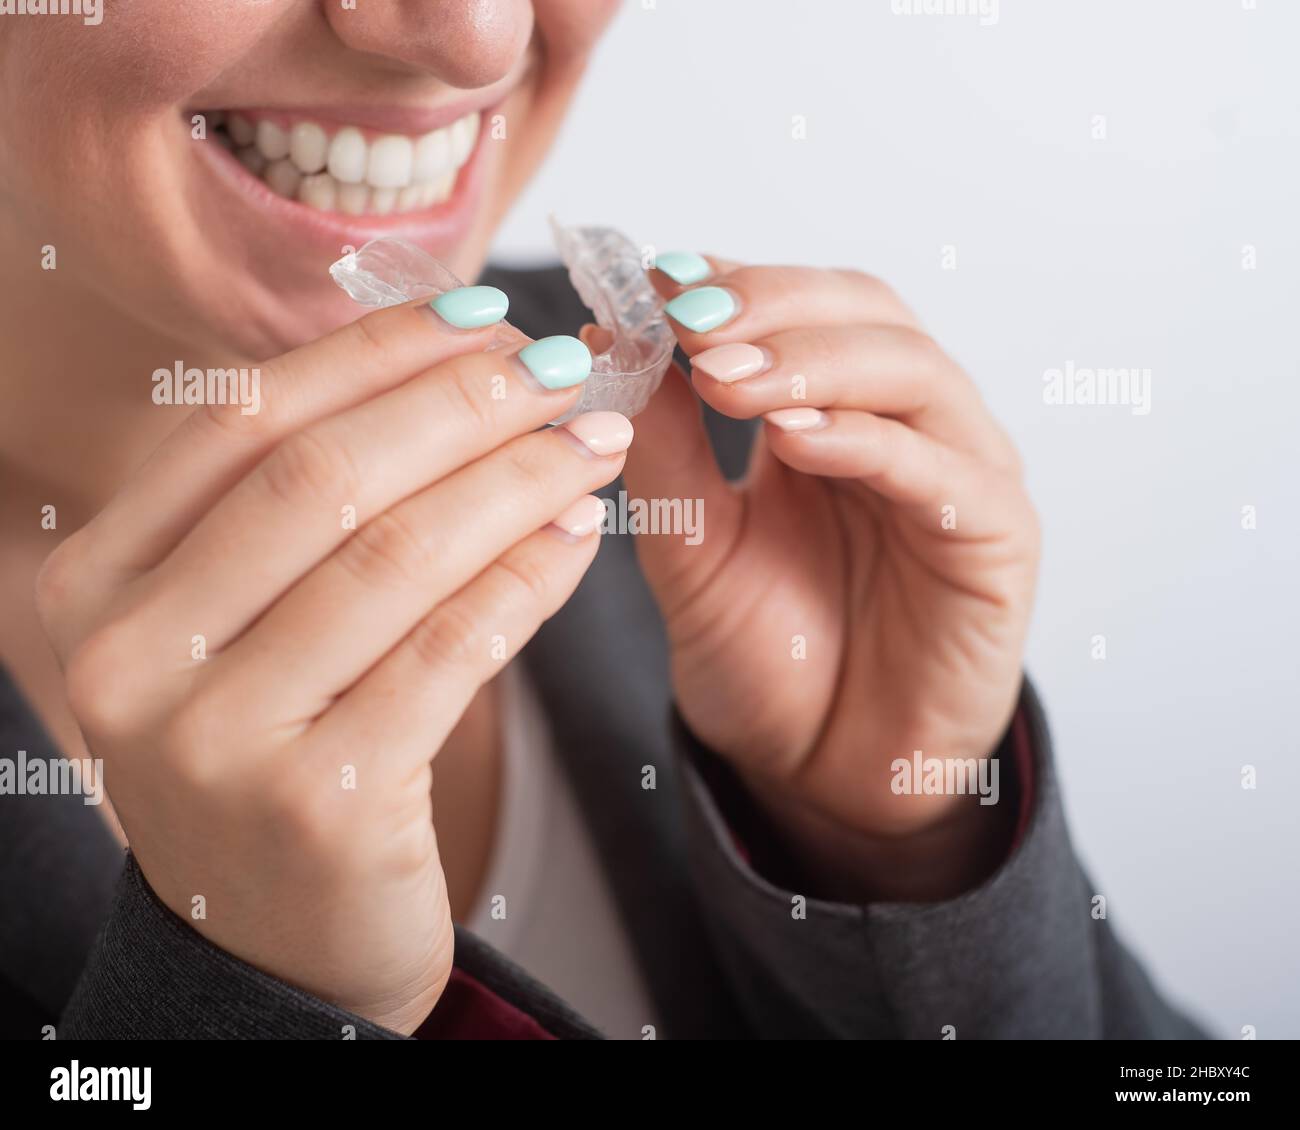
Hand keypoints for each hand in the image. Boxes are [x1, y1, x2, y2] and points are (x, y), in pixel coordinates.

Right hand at [36, 301, 625, 1032]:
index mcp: (103, 580)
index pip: (247, 419)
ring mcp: (221, 739)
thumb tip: (449, 358)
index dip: (379, 353)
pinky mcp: (323, 804)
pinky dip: (528, 577)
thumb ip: (304, 507)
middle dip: (465, 404)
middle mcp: (137, 655)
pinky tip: (581, 535)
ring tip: (593, 440)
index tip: (484, 317)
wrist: (275, 941)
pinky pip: (453, 651)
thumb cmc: (274, 753)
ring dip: (518, 480)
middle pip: (325, 477)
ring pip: (398, 556)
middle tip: (565, 369)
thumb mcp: (246, 626)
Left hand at [625, 258, 1039, 899]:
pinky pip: (946, 472)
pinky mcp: (1002, 540)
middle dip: (773, 306)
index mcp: (835, 414)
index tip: (655, 280)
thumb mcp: (691, 543)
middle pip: (867, 314)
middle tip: (689, 319)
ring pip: (913, 373)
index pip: (803, 307)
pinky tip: (797, 438)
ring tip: (725, 376)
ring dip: (814, 362)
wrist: (820, 773)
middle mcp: (909, 427)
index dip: (736, 283)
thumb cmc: (768, 658)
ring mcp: (962, 477)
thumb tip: (613, 335)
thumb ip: (665, 445)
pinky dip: (871, 441)